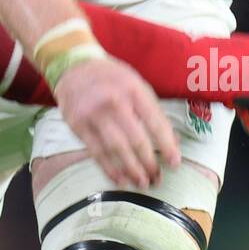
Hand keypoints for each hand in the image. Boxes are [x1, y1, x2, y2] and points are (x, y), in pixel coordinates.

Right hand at [53, 56, 180, 187]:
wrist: (73, 66)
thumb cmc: (112, 79)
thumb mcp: (136, 84)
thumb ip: (153, 111)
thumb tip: (172, 142)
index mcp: (133, 90)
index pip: (155, 123)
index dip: (167, 146)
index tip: (175, 164)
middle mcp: (114, 101)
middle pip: (136, 140)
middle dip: (149, 164)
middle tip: (158, 179)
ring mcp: (94, 114)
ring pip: (116, 149)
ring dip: (132, 170)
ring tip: (143, 183)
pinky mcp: (78, 125)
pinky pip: (96, 152)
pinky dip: (110, 169)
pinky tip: (120, 180)